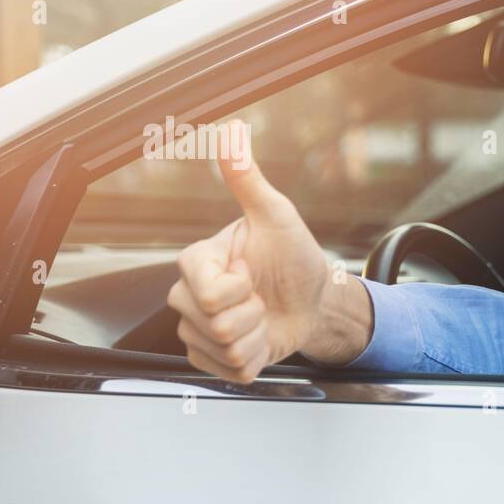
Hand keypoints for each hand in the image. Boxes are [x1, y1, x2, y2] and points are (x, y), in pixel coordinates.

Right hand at [167, 120, 370, 382]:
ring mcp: (197, 330)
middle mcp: (188, 296)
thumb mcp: (277, 215)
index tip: (253, 273)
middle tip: (262, 296)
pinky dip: (257, 359)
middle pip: (214, 324)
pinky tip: (261, 338)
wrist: (314, 298)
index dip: (241, 289)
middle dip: (253, 314)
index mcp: (197, 262)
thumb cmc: (294, 256)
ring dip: (257, 336)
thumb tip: (231, 132)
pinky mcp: (211, 359)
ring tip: (263, 315)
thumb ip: (248, 179)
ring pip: (225, 350)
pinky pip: (231, 372)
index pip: (208, 293)